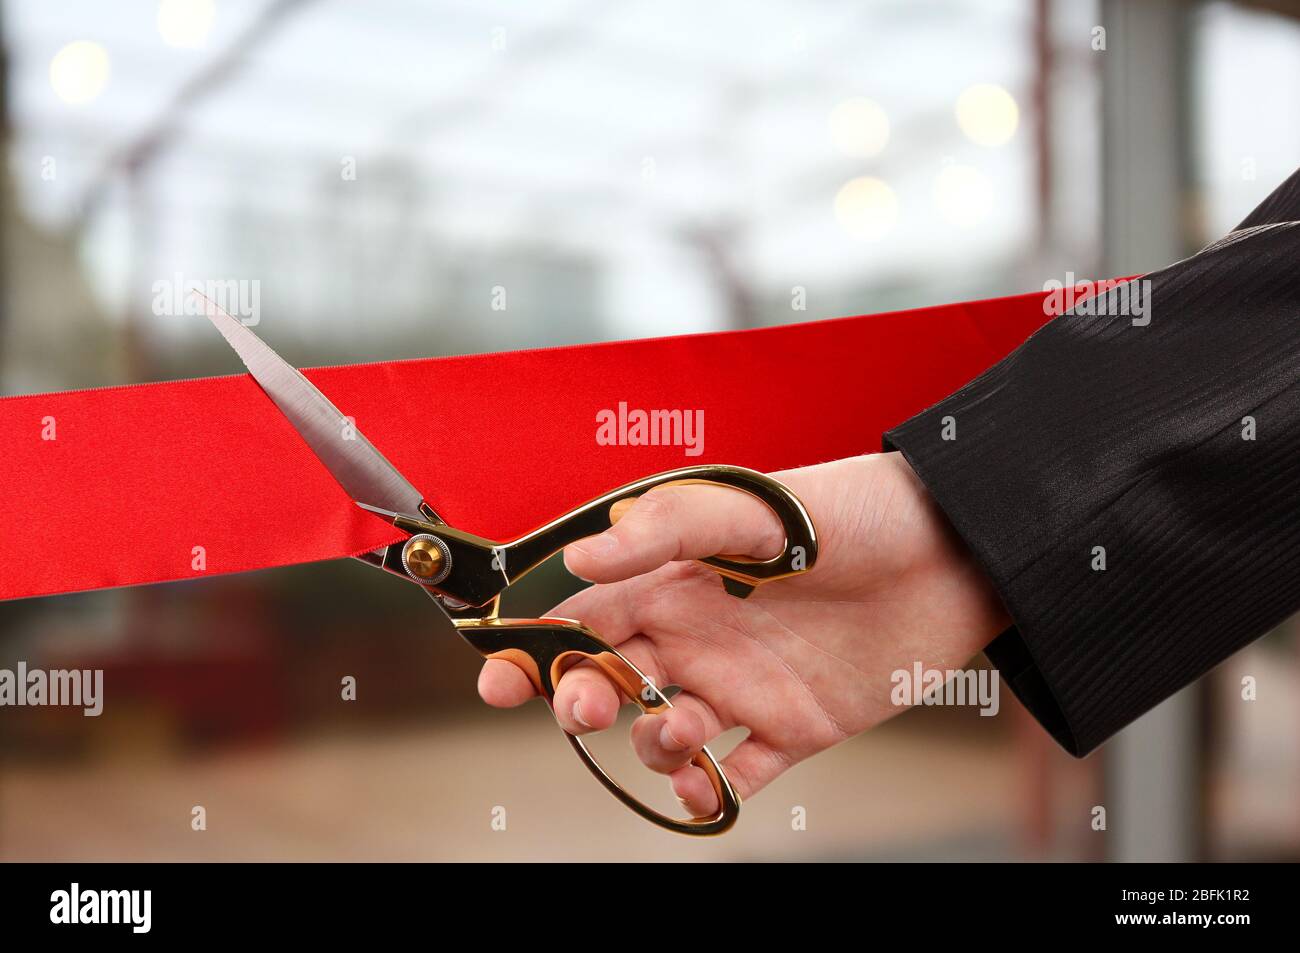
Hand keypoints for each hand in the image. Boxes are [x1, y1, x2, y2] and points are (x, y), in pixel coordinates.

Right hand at [476, 452, 1009, 814]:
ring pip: (667, 731)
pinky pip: (739, 771)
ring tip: (676, 731)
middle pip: (613, 679)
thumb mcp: (755, 505)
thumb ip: (666, 529)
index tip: (498, 679)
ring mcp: (748, 683)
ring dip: (652, 743)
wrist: (960, 552)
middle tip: (580, 706)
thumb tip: (582, 559)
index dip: (537, 646)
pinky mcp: (797, 725)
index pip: (587, 615)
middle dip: (579, 699)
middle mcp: (704, 633)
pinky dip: (713, 789)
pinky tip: (708, 786)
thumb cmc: (857, 511)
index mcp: (680, 578)